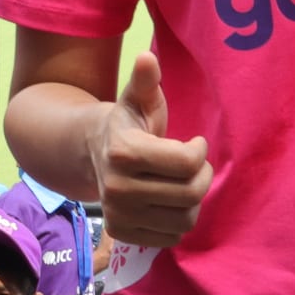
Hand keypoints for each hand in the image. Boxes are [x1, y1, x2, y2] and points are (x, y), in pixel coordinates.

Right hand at [90, 52, 212, 247]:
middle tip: (196, 166)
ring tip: (184, 183)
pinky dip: (178, 220)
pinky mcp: (123, 233)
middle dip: (203, 176)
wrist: (91, 155)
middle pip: (191, 193)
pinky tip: (170, 202)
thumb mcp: (136, 99)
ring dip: (193, 201)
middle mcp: (118, 188)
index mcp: (124, 152)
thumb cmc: (127, 125)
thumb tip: (147, 58)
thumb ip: (145, 81)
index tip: (195, 142)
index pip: (187, 162)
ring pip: (185, 219)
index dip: (199, 151)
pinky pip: (172, 236)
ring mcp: (119, 214)